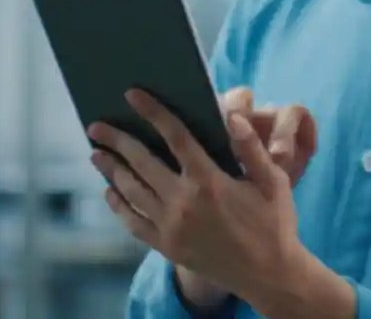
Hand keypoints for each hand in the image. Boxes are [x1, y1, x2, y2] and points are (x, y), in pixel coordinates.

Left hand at [90, 90, 353, 317]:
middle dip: (117, 140)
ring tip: (97, 154)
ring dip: (112, 169)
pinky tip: (111, 191)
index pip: (175, 137)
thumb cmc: (274, 223)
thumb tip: (233, 116)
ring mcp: (171, 226)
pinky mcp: (167, 246)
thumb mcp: (273, 182)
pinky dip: (118, 204)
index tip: (133, 95)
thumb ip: (251, 148)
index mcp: (209, 181)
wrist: (268, 275)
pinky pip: (133, 221)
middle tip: (96, 126)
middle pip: (141, 162)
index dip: (153, 112)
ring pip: (131, 190)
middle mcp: (184, 202)